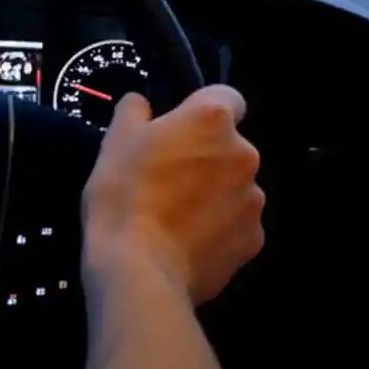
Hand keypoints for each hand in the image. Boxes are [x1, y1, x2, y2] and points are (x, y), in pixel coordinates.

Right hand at [81, 85, 263, 304]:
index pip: (226, 97)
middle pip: (230, 147)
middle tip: (167, 180)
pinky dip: (218, 229)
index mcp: (212, 120)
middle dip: (206, 158)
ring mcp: (253, 200)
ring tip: (176, 218)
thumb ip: (133, 112)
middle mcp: (244, 153)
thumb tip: (141, 104)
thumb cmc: (123, 195)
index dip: (202, 112)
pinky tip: (187, 243)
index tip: (178, 132)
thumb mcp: (114, 142)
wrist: (138, 271)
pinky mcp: (253, 240)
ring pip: (234, 187)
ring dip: (214, 194)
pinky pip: (236, 225)